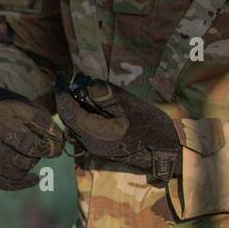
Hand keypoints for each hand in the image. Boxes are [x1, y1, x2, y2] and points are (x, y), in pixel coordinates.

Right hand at [0, 81, 64, 190]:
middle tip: (37, 147)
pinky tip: (33, 177)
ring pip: (16, 174)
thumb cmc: (6, 111)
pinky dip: (23, 182)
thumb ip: (44, 123)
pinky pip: (6, 184)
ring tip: (28, 155)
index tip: (54, 146)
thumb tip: (59, 143)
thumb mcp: (24, 108)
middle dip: (36, 156)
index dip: (47, 148)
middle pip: (23, 162)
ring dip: (28, 166)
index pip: (29, 145)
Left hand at [54, 73, 181, 183]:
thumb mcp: (131, 108)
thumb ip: (108, 96)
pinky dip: (86, 110)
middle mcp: (89, 143)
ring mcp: (94, 145)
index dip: (61, 92)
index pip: (68, 112)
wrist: (167, 152)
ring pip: (76, 121)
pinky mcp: (101, 144)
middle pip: (69, 116)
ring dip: (77, 102)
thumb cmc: (152, 129)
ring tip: (85, 83)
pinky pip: (86, 125)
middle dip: (70, 95)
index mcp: (94, 135)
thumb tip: (89, 84)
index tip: (61, 75)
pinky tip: (94, 98)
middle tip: (76, 77)